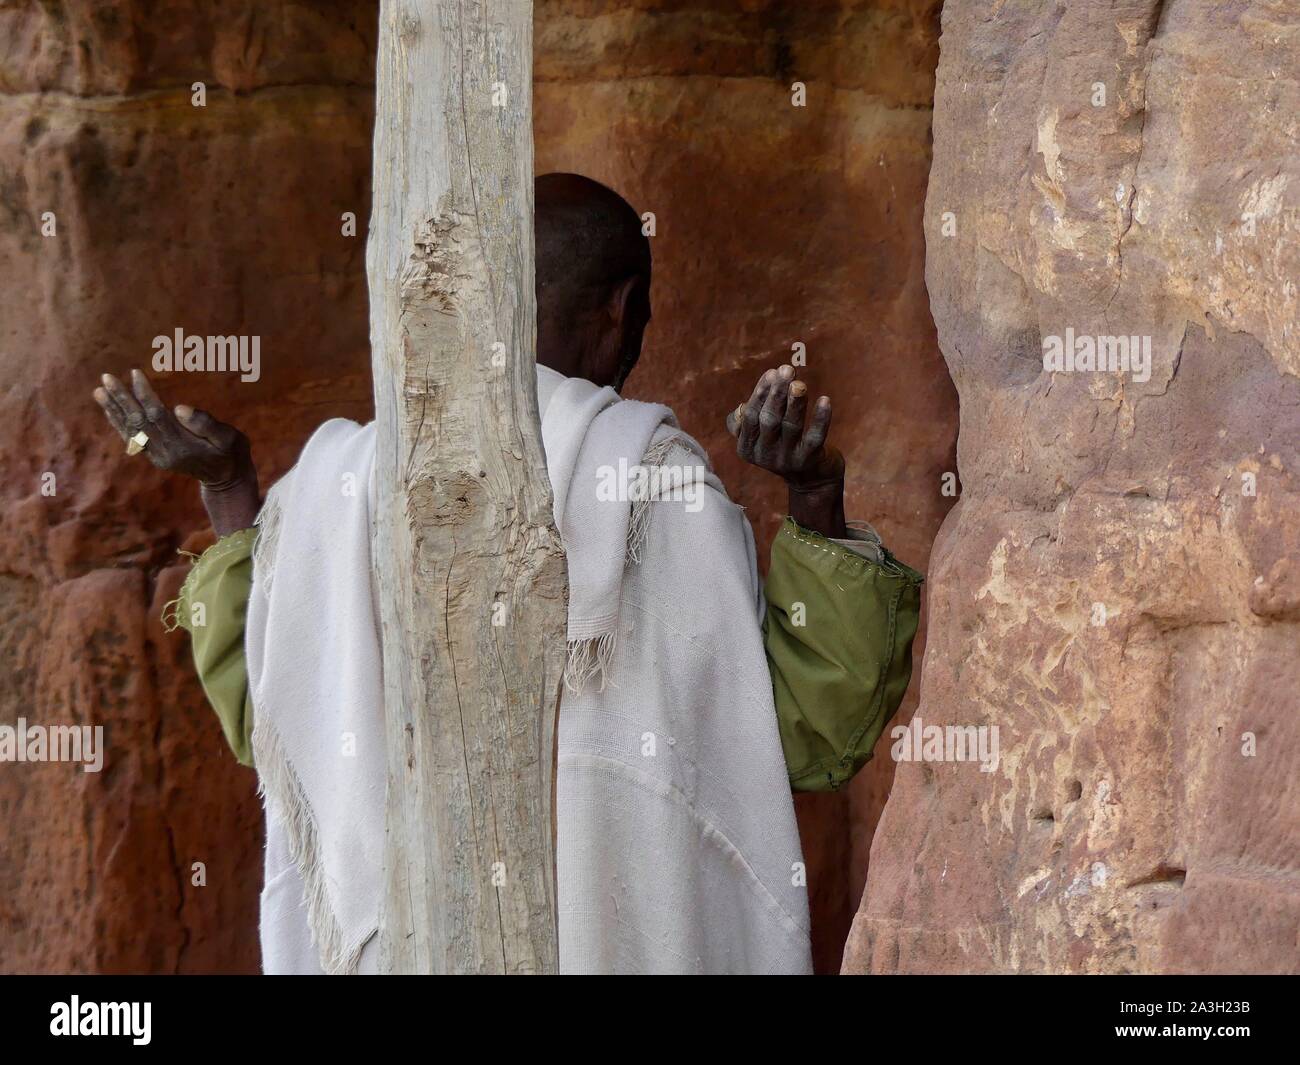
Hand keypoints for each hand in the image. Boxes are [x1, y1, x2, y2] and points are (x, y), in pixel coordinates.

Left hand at [94, 369, 259, 534]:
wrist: (226, 479)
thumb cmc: (231, 452)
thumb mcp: (228, 437)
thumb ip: (206, 423)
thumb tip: (179, 407)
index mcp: (182, 445)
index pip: (156, 415)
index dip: (144, 393)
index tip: (135, 373)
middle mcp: (164, 452)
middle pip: (138, 422)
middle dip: (122, 398)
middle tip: (106, 377)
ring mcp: (157, 456)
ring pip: (130, 430)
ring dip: (114, 409)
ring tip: (99, 390)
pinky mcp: (154, 457)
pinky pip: (132, 438)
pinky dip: (119, 422)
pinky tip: (110, 409)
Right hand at [726, 364, 846, 537]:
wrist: (810, 479)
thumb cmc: (783, 445)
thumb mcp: (761, 435)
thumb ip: (752, 417)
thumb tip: (756, 392)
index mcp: (747, 447)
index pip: (749, 416)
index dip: (760, 393)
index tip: (771, 373)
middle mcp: (764, 455)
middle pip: (768, 420)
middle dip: (777, 393)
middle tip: (787, 370)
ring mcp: (786, 459)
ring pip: (791, 427)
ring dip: (795, 402)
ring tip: (800, 383)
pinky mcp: (809, 461)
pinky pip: (815, 437)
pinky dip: (820, 418)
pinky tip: (825, 400)